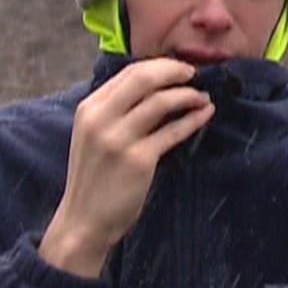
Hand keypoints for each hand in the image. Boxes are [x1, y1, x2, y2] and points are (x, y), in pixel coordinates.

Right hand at [40, 58, 211, 276]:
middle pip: (144, 78)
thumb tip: (154, 89)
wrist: (84, 221)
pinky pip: (172, 131)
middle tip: (194, 74)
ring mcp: (119, 139)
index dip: (158, 66)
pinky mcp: (138, 160)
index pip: (127, 73)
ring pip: (161, 101)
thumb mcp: (93, 137)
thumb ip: (114, 113)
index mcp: (89, 109)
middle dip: (175, 71)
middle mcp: (101, 119)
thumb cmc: (93, 180)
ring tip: (202, 98)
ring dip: (188, 95)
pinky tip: (203, 116)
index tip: (178, 69)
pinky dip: (192, 120)